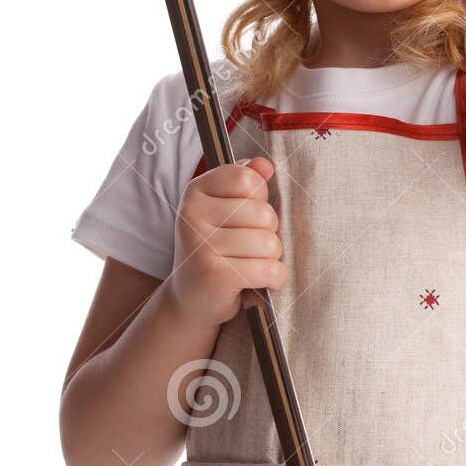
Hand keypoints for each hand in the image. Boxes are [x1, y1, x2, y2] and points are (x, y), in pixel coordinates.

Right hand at [171, 156, 287, 325]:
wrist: (190, 300)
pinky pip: (270, 269)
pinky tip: (259, 282)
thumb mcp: (226, 210)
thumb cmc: (216, 250)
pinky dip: (274, 278)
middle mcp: (192, 215)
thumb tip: (265, 164)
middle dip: (268, 233)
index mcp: (196, 191)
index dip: (260, 199)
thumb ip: (247, 182)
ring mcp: (201, 245)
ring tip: (250, 264)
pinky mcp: (214, 276)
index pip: (248, 179)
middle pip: (264, 213)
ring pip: (269, 243)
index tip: (246, 216)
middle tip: (248, 248)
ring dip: (271, 258)